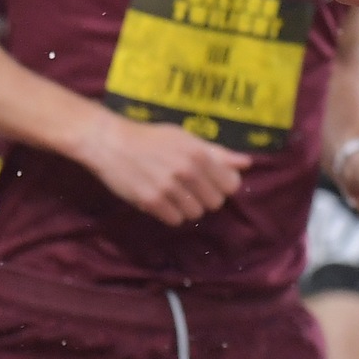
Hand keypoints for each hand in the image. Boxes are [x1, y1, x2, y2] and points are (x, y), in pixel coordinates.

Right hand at [82, 117, 250, 226]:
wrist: (112, 143)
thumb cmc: (152, 138)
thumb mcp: (187, 138)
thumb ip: (218, 153)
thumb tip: (246, 163)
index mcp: (199, 154)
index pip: (230, 185)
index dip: (222, 185)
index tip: (211, 182)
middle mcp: (187, 171)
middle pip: (214, 203)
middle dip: (205, 197)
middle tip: (189, 188)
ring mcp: (168, 187)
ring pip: (195, 213)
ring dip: (187, 207)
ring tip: (174, 193)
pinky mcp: (151, 201)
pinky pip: (174, 220)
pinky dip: (170, 214)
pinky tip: (161, 200)